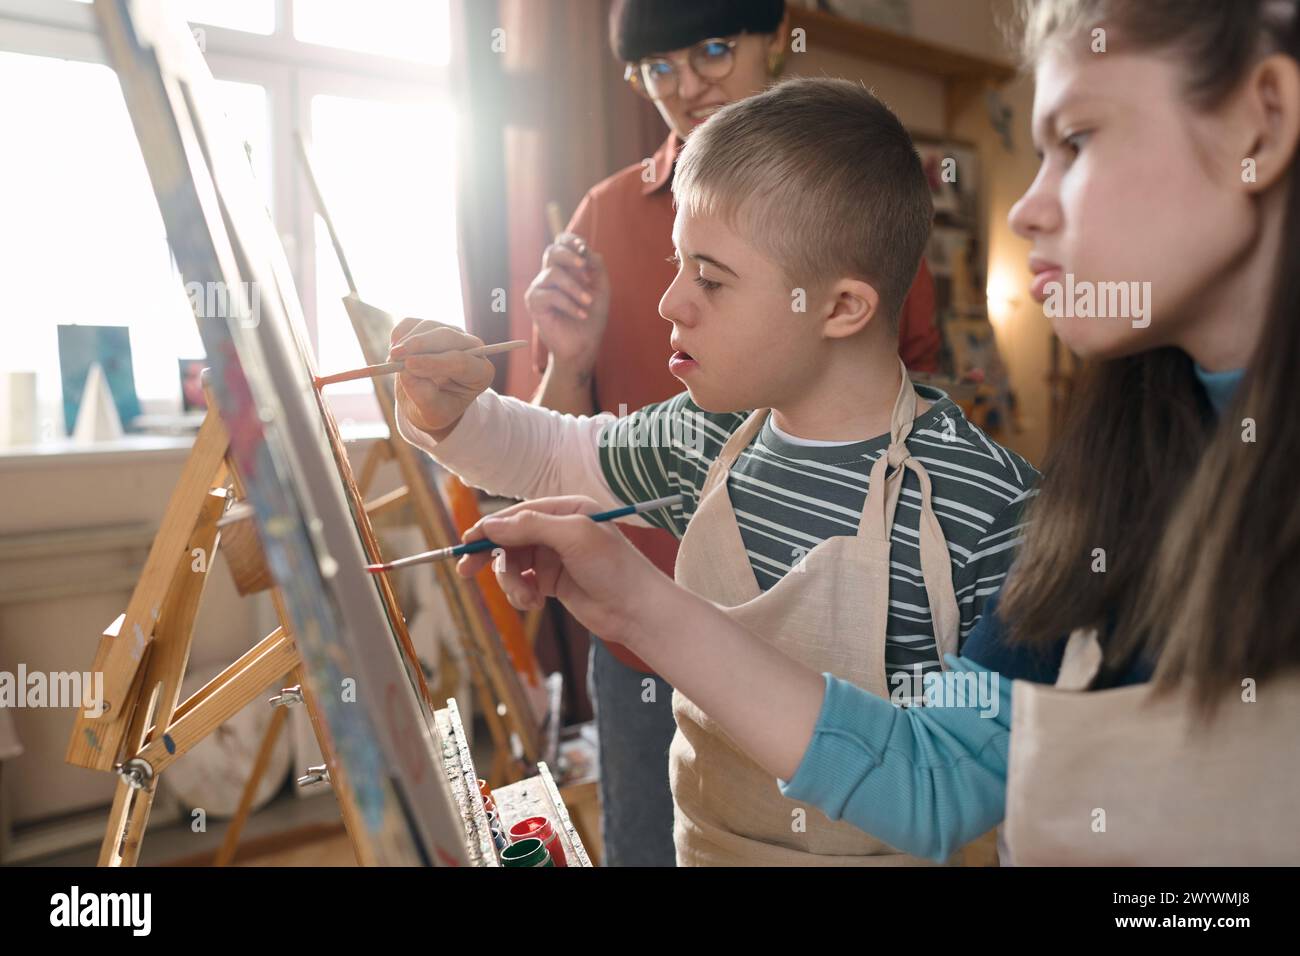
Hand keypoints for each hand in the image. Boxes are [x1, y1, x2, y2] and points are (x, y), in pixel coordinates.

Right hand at [389, 317, 495, 437]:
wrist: (429, 401)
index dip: (434, 362)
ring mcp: (452, 334)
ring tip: (393, 362)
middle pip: (447, 336)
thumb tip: (407, 373)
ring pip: (429, 325)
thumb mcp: (433, 413)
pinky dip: (399, 333)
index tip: (408, 365)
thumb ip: (425, 397)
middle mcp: (471, 348)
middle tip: (395, 356)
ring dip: (407, 341)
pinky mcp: (432, 327)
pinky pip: (413, 322)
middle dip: (419, 344)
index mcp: (480, 372)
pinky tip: (393, 352)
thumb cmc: (437, 409)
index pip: (461, 361)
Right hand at [455, 495, 670, 650]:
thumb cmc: (613, 567)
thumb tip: (491, 525)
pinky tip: (532, 603)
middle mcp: (559, 530)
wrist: (636, 610)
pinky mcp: (553, 582)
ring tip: (525, 599)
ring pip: (513, 564)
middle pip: (510, 538)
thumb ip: (531, 527)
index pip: (519, 513)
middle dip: (491, 556)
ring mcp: (555, 557)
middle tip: (465, 570)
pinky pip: (522, 583)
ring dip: (511, 582)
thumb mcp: (574, 537)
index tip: (468, 542)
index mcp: (567, 510)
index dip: (491, 527)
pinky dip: (521, 594)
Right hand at [524, 234, 609, 373]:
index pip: (561, 243)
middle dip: (569, 256)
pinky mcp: (534, 303)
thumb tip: (586, 250)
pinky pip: (550, 294)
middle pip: (552, 251)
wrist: (584, 345)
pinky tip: (580, 314)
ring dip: (575, 287)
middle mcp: (550, 275)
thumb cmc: (592, 317)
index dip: (570, 241)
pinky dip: (568, 304)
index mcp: (566, 269)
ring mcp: (540, 288)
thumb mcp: (601, 288)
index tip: (583, 249)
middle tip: (584, 266)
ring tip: (588, 303)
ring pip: (553, 272)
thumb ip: (596, 266)